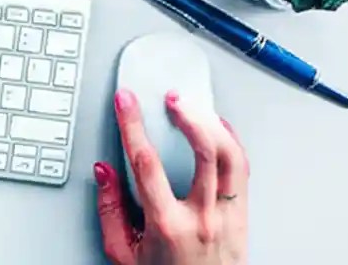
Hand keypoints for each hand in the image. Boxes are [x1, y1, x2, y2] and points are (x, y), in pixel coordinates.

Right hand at [94, 89, 248, 264]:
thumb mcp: (124, 253)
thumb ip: (110, 210)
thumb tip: (104, 172)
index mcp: (167, 226)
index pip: (147, 164)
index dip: (133, 126)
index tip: (126, 103)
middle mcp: (202, 219)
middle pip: (203, 153)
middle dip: (187, 116)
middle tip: (172, 98)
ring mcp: (228, 217)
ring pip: (231, 157)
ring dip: (213, 124)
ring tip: (195, 107)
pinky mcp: (243, 217)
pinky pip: (243, 170)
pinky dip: (231, 142)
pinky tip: (218, 129)